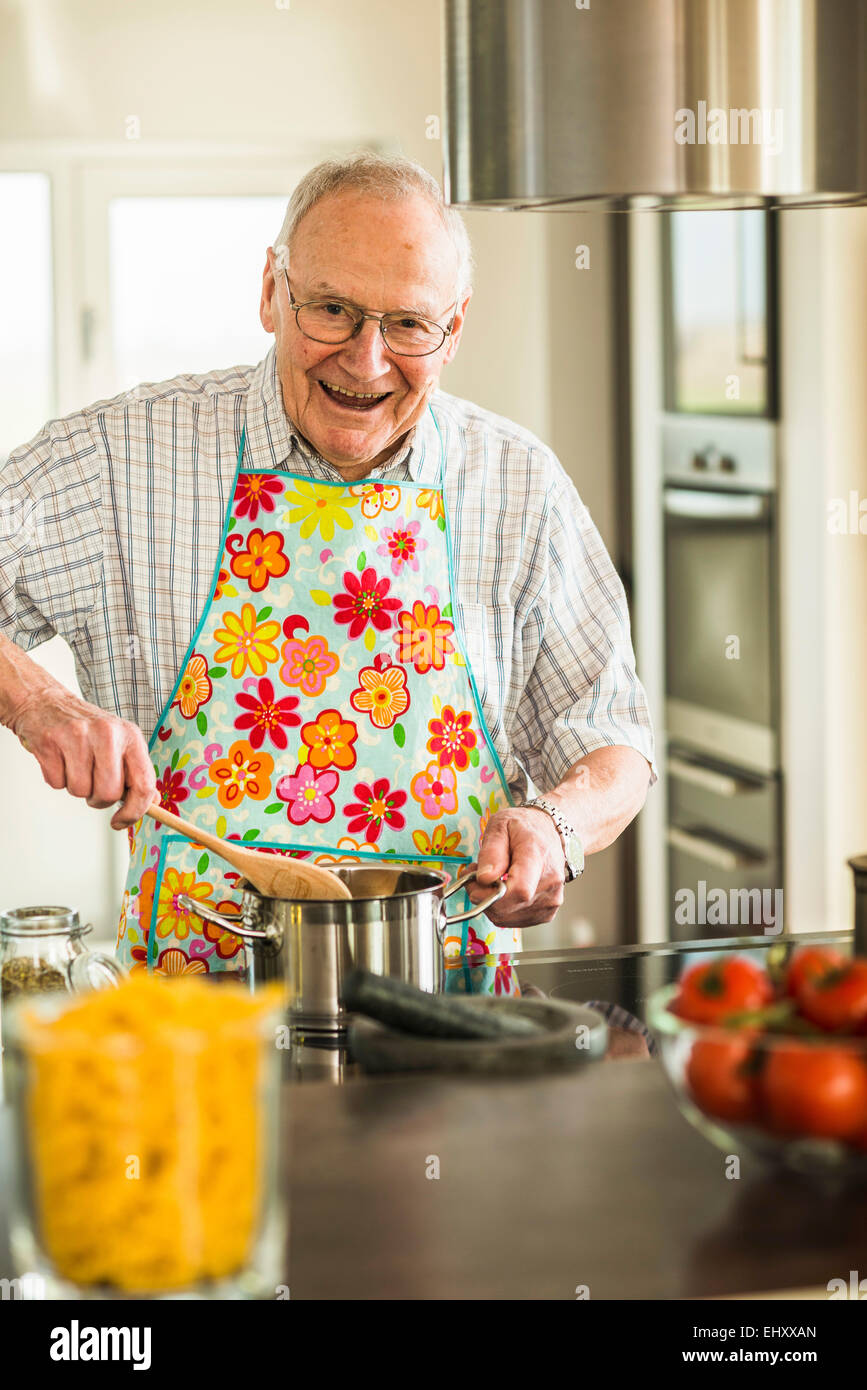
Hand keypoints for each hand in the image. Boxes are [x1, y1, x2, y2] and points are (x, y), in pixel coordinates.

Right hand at [11, 688, 155, 829]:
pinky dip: (56, 779)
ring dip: (76, 787)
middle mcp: (107, 733)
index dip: (135, 811)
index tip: (121, 821)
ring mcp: (77, 736)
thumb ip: (137, 771)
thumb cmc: (86, 728)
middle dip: (98, 799)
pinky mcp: (50, 741)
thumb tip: (153, 803)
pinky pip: (57, 783)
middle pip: (109, 793)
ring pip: (80, 791)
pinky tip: (59, 759)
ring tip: (74, 765)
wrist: (46, 702)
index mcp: (130, 736)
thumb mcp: (120, 742)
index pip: (143, 784)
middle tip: (93, 784)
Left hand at [467, 806, 566, 927]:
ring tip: (492, 879)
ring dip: (490, 903)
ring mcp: (551, 900)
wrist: (548, 832)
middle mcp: (550, 882)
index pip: (519, 890)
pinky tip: (504, 890)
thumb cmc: (523, 827)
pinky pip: (513, 920)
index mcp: (539, 856)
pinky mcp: (547, 913)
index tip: (474, 879)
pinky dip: (501, 909)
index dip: (489, 893)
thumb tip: (484, 878)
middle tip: (477, 875)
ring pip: (506, 917)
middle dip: (483, 896)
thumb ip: (491, 851)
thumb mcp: (500, 825)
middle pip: (508, 907)